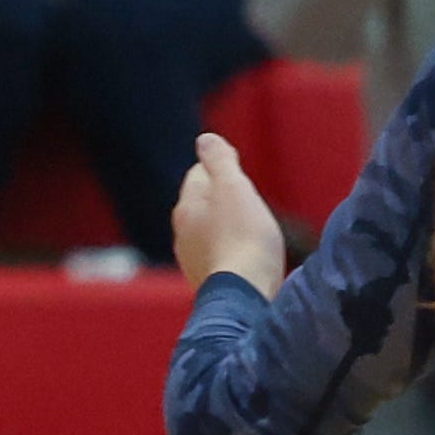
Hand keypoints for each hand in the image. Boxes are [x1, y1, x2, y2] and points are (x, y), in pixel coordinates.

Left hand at [170, 130, 285, 294]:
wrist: (245, 295)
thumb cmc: (245, 239)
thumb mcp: (234, 188)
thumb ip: (219, 160)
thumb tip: (205, 138)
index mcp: (186, 205)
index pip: (199, 174)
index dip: (223, 170)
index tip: (242, 174)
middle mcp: (182, 232)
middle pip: (203, 205)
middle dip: (223, 201)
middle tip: (250, 204)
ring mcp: (192, 260)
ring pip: (208, 233)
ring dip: (226, 230)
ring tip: (252, 235)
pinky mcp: (206, 283)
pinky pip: (217, 259)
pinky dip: (229, 254)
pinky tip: (246, 261)